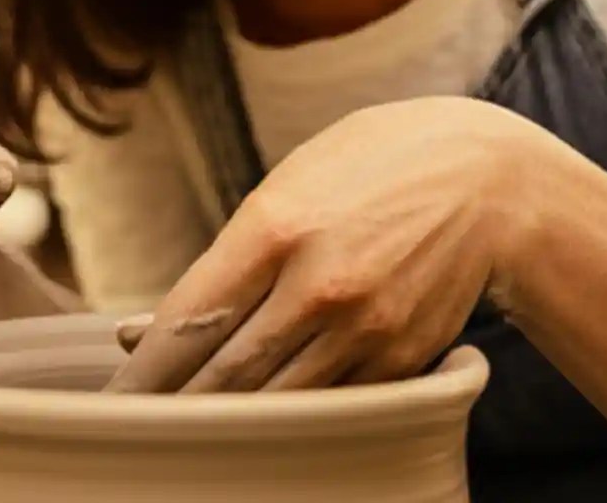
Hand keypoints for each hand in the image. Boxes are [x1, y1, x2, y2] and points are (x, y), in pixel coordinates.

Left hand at [107, 98, 553, 392]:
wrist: (494, 183)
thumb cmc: (373, 168)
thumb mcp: (291, 183)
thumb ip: (223, 259)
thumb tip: (146, 331)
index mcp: (276, 226)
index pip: (187, 322)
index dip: (140, 375)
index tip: (112, 403)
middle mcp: (319, 285)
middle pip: (222, 378)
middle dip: (172, 412)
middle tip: (137, 433)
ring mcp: (365, 330)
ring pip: (274, 406)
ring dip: (225, 427)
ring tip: (185, 438)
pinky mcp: (401, 361)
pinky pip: (328, 406)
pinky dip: (289, 419)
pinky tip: (260, 425)